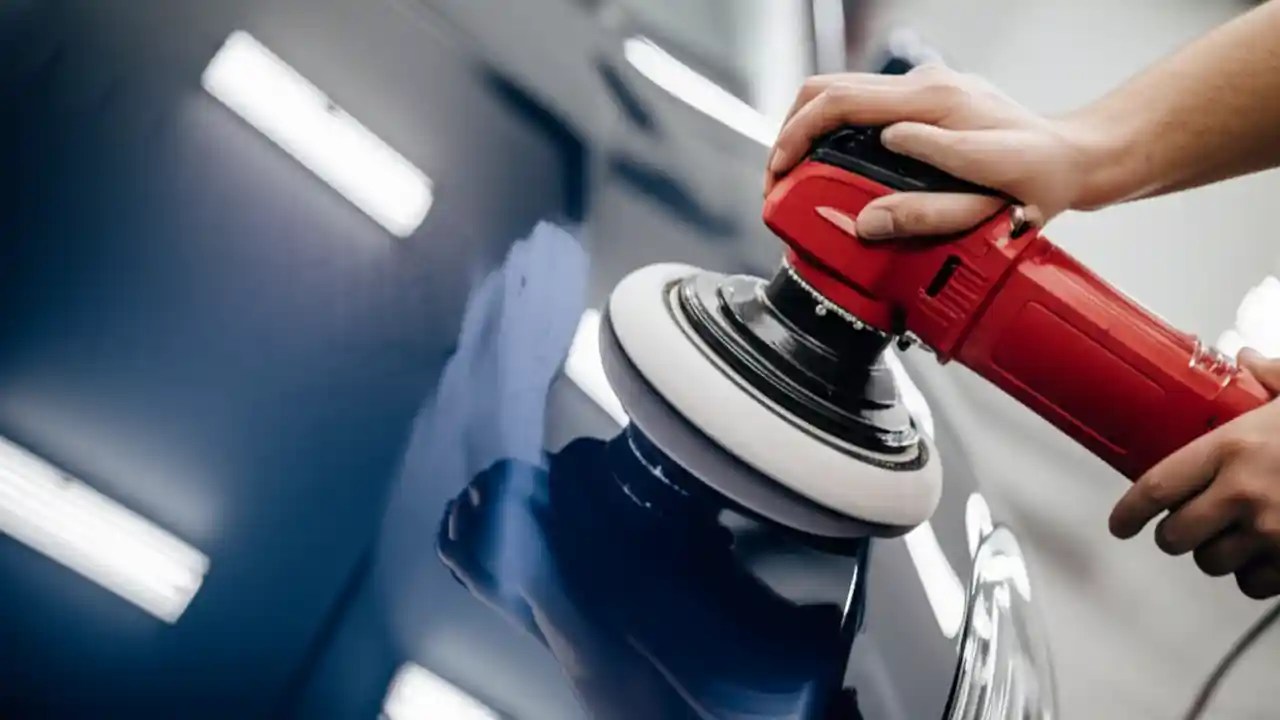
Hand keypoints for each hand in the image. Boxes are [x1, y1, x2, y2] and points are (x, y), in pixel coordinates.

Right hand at [765, 64, 1106, 239]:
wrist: (1072, 159)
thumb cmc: (1037, 180)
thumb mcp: (985, 205)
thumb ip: (925, 211)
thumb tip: (869, 214)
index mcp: (930, 103)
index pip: (838, 103)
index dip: (795, 137)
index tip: (779, 174)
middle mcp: (922, 86)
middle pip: (827, 89)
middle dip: (789, 132)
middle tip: (777, 179)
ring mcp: (922, 90)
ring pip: (840, 95)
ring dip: (807, 132)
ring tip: (795, 176)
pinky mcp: (923, 104)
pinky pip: (862, 108)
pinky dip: (832, 133)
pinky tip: (829, 166)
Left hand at [1110, 349, 1279, 598]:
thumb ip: (1273, 378)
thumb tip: (1248, 361)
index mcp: (1234, 447)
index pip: (1157, 486)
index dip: (1129, 512)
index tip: (1120, 524)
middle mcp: (1244, 493)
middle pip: (1175, 536)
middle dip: (1176, 534)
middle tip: (1185, 526)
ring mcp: (1272, 534)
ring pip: (1211, 564)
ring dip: (1216, 554)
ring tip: (1234, 535)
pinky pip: (1252, 585)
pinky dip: (1253, 577)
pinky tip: (1266, 554)